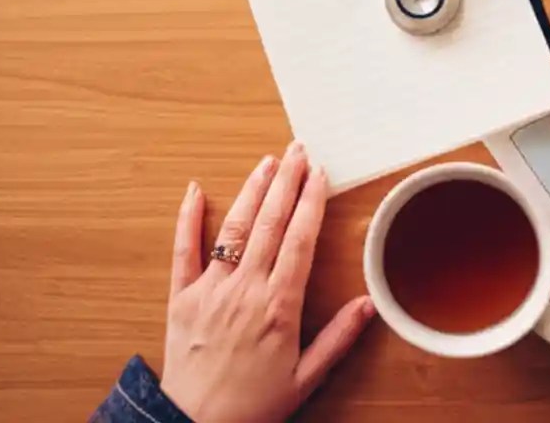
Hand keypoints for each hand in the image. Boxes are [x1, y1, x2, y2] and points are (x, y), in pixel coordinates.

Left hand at [160, 142, 374, 422]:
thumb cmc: (252, 407)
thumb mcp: (306, 379)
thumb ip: (338, 338)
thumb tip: (369, 304)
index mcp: (278, 307)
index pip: (300, 241)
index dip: (311, 203)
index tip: (321, 175)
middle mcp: (244, 290)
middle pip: (269, 223)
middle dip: (287, 182)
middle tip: (299, 150)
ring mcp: (210, 290)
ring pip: (233, 228)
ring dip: (251, 190)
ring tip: (267, 162)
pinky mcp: (180, 297)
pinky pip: (183, 250)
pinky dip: (188, 218)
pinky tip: (195, 190)